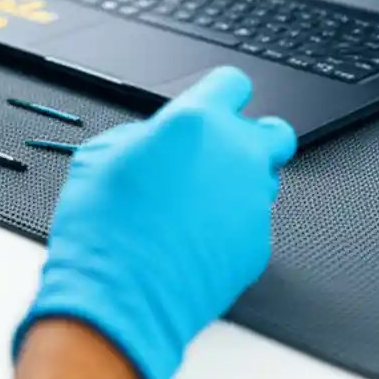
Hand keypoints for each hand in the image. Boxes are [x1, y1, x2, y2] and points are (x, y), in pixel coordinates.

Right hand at [14, 67, 296, 378]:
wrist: (121, 294)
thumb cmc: (105, 227)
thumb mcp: (103, 155)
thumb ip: (146, 135)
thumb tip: (158, 140)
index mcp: (198, 122)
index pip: (232, 83)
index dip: (221, 94)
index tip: (214, 105)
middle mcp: (236, 155)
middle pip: (275, 131)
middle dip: (254, 138)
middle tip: (222, 155)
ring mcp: (253, 201)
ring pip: (265, 180)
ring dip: (241, 186)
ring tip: (199, 207)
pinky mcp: (259, 243)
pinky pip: (253, 225)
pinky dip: (233, 229)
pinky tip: (198, 243)